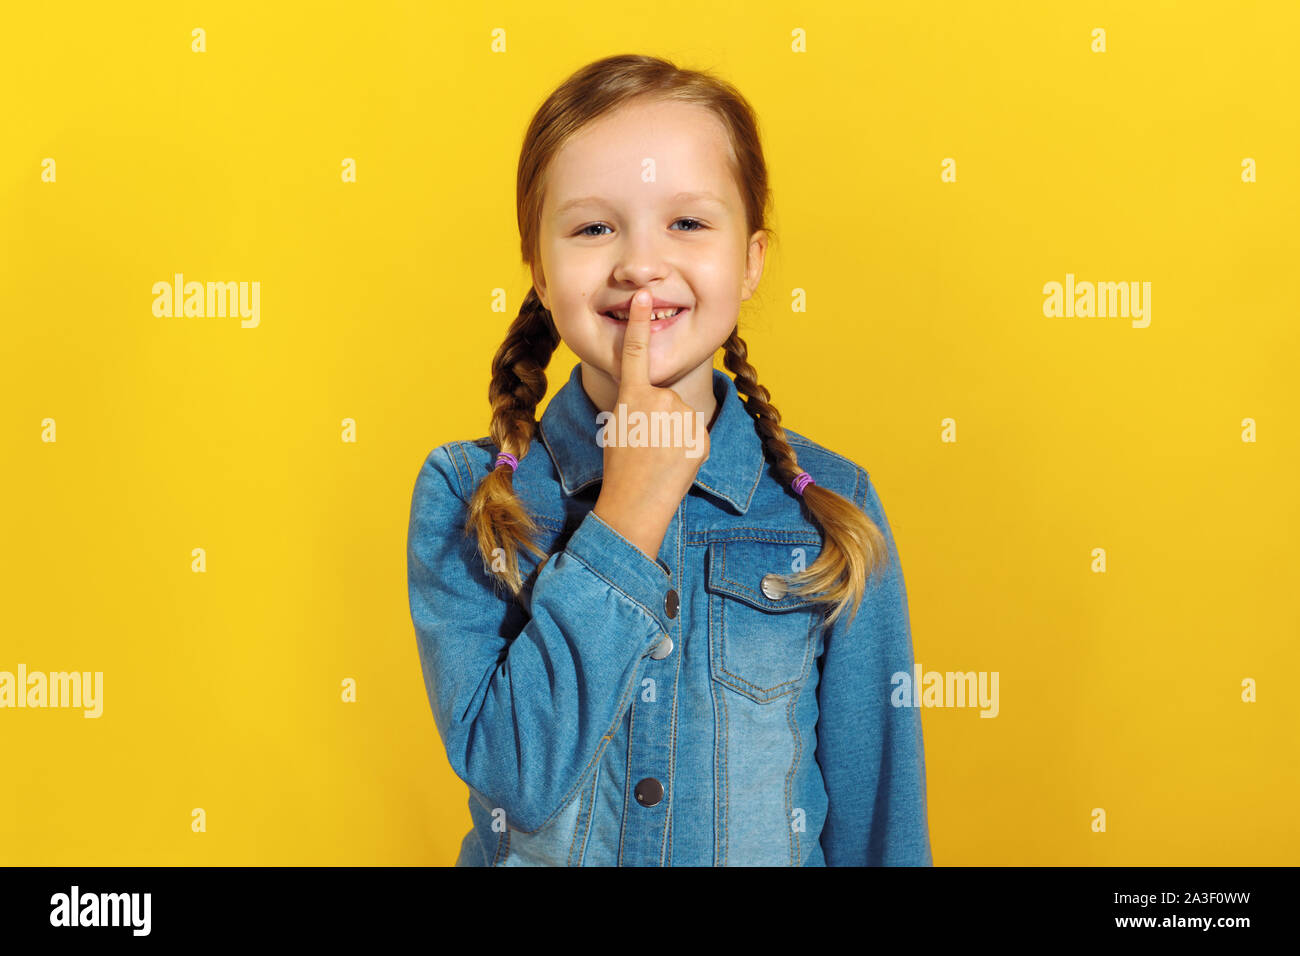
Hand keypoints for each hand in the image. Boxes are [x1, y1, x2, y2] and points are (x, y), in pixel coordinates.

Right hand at [591, 288, 709, 559]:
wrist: (636, 504)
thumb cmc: (620, 468)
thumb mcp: (619, 428)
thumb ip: (638, 405)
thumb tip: (657, 403)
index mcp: (632, 397)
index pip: (635, 353)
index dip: (639, 323)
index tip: (643, 296)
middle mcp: (660, 400)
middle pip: (664, 398)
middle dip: (658, 417)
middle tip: (645, 446)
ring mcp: (683, 418)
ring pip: (681, 416)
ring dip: (673, 433)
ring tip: (659, 457)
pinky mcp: (701, 435)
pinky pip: (694, 433)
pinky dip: (686, 446)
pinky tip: (674, 464)